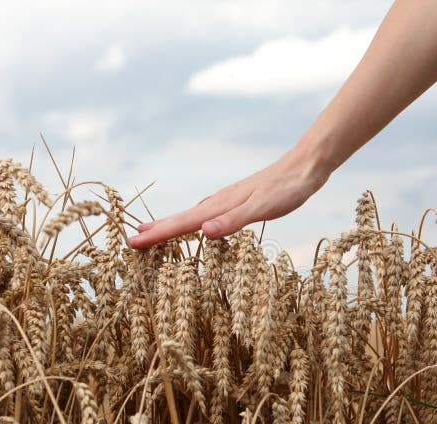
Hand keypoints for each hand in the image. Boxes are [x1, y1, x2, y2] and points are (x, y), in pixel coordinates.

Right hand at [128, 144, 332, 247]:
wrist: (305, 166)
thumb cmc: (287, 189)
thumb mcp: (263, 208)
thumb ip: (234, 221)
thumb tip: (204, 232)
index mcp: (220, 206)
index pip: (183, 224)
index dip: (158, 234)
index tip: (133, 243)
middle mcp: (218, 202)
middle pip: (181, 219)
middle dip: (156, 231)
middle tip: (131, 241)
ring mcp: (226, 201)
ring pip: (190, 216)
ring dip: (168, 226)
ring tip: (149, 232)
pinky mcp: (236, 202)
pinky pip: (204, 216)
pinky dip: (189, 223)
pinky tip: (192, 225)